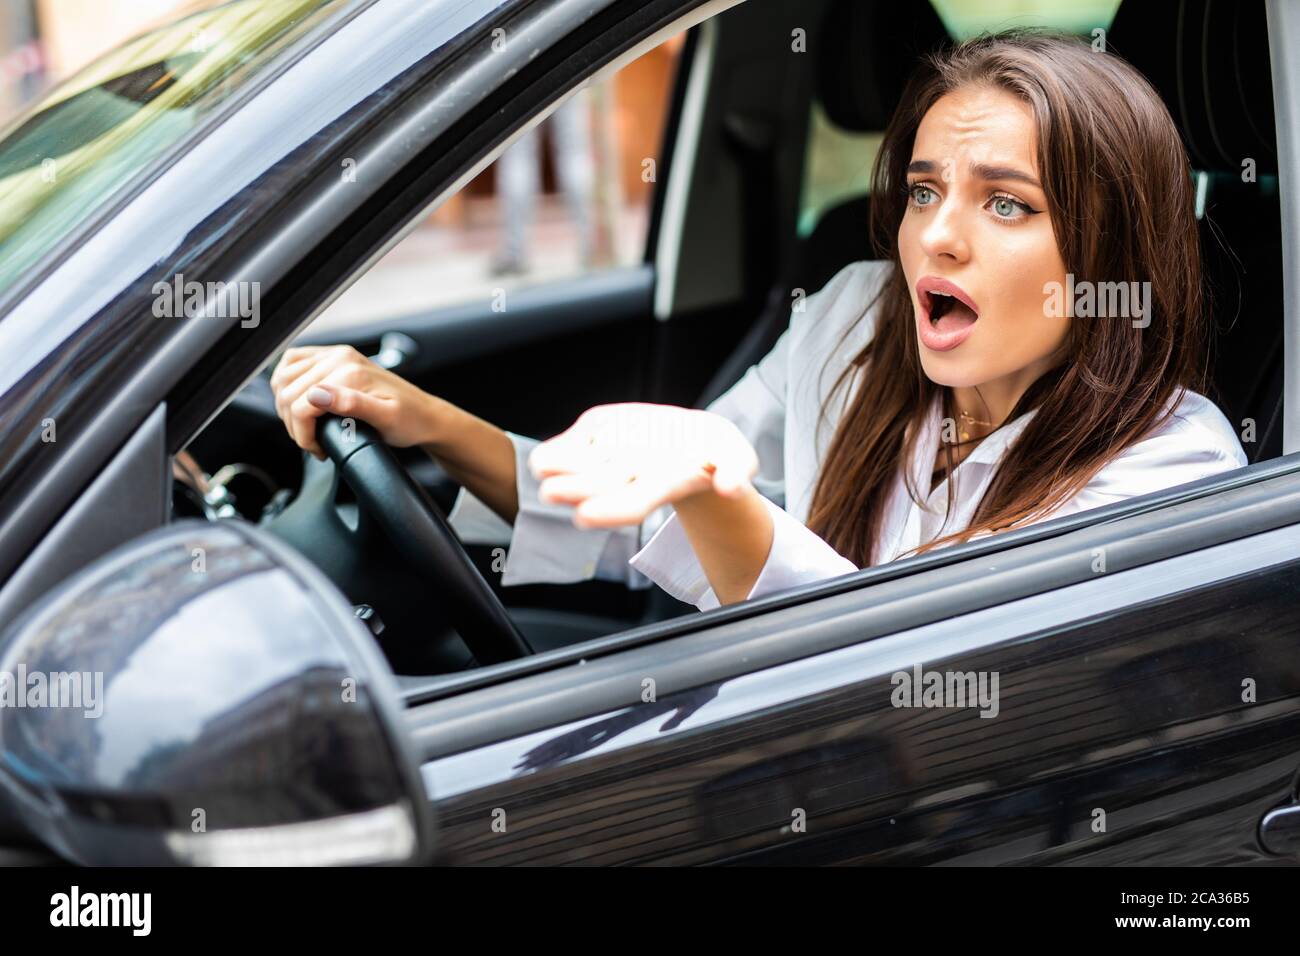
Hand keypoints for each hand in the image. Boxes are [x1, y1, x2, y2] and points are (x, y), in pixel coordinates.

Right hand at [269, 345, 439, 458]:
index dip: (303, 434)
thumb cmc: (409, 421)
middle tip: (315, 443)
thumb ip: (351, 405)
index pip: (300, 404)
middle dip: (295, 425)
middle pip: (287, 393)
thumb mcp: (386, 419)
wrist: (424, 414)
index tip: (319, 449)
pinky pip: (292, 363)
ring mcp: (335, 355)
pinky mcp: (332, 357)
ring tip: (308, 428)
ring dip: (287, 407)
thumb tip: (316, 395)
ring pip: (283, 378)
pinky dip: (286, 383)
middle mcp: (340, 357)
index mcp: (349, 372)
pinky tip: (299, 401)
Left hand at [528, 403, 758, 527]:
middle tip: (550, 493)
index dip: (612, 510)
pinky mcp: (602, 432)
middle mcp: (633, 476)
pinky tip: (547, 459)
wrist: (694, 439)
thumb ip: (734, 470)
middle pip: (602, 487)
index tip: (585, 517)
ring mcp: (614, 456)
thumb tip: (730, 486)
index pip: (634, 503)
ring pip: (585, 467)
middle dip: (577, 490)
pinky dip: (564, 449)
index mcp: (664, 484)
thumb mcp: (736, 457)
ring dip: (562, 470)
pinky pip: (581, 441)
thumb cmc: (716, 452)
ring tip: (541, 469)